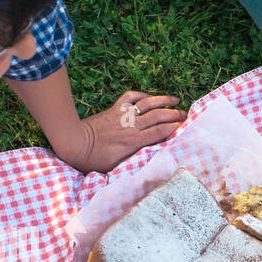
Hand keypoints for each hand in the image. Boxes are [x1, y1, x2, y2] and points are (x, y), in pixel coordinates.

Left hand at [54, 91, 185, 173]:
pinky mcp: (114, 109)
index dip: (175, 128)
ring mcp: (123, 115)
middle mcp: (132, 125)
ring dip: (163, 100)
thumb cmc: (94, 160)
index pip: (161, 131)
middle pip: (159, 115)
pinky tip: (148, 97)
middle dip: (174, 114)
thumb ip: (135, 161)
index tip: (187, 126)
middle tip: (186, 114)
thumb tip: (150, 162)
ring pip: (148, 103)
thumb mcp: (118, 167)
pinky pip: (130, 97)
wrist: (74, 144)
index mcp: (134, 141)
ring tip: (175, 99)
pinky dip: (141, 95)